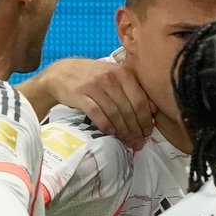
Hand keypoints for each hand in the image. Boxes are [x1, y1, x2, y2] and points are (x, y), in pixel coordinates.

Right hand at [31, 58, 154, 150]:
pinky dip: (106, 126)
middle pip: (128, 109)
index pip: (140, 100)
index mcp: (123, 73)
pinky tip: (111, 133)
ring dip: (123, 131)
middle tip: (138, 142)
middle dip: (136, 129)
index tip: (148, 132)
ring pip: (115, 114)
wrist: (62, 72)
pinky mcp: (80, 95)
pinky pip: (97, 114)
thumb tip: (153, 109)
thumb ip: (133, 90)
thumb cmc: (93, 76)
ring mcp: (95, 86)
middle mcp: (111, 78)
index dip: (145, 119)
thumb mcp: (115, 76)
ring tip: (127, 142)